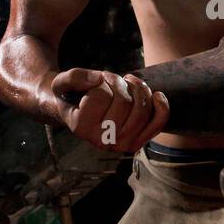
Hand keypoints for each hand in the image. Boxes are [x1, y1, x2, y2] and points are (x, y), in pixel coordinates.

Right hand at [50, 67, 168, 152]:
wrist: (79, 114)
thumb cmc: (71, 96)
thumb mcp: (62, 82)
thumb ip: (74, 77)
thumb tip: (97, 79)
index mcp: (81, 128)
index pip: (101, 95)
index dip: (101, 81)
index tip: (96, 81)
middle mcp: (101, 142)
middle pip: (125, 102)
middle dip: (120, 83)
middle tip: (112, 79)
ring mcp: (121, 145)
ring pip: (142, 110)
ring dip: (139, 89)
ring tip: (127, 84)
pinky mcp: (137, 143)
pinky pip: (158, 123)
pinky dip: (161, 106)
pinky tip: (156, 95)